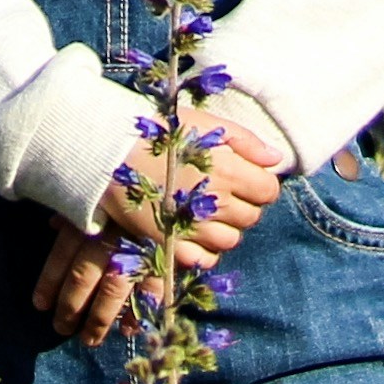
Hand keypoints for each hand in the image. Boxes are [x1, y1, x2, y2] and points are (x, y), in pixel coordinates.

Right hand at [30, 107, 289, 343]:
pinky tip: (190, 231)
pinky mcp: (171, 243)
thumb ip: (245, 141)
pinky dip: (203, 250)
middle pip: (251, 217)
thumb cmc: (157, 131)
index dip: (259, 185)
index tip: (243, 178)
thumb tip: (276, 159)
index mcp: (228, 170)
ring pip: (230, 241)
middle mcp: (216, 202)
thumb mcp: (204, 123)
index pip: (268, 191)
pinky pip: (204, 260)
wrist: (107, 151)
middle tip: (220, 193)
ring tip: (204, 212)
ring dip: (223, 228)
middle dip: (242, 206)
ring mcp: (193, 227)